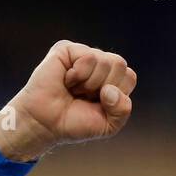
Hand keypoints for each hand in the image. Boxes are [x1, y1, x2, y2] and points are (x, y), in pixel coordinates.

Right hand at [0, 41, 136, 161]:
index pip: (129, 76)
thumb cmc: (75, 123)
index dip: (116, 94)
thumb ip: (122, 110)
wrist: (46, 124)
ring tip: (74, 89)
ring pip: (104, 61)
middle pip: (119, 64)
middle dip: (103, 86)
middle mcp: (99, 64)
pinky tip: (66, 81)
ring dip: (89, 83)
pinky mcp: (67, 49)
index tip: (98, 104)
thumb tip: (109, 89)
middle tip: (85, 96)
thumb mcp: (109, 125)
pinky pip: (88, 57)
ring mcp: (83, 55)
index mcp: (112, 79)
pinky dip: (78, 75)